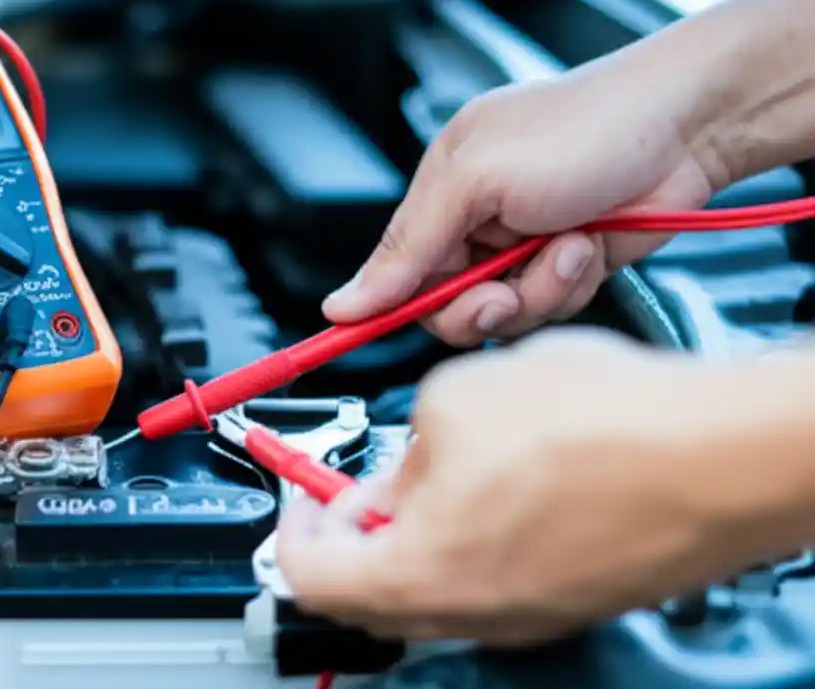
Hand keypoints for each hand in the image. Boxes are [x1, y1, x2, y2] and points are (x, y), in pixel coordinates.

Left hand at [273, 329, 766, 645]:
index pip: (310, 574)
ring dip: (416, 528)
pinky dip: (473, 536)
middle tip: (360, 480)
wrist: (719, 456)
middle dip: (353, 529)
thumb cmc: (602, 430)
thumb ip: (400, 442)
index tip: (302, 486)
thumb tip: (400, 464)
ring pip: (435, 583)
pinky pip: (493, 578)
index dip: (294, 522)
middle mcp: (470, 613)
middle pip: (369, 588)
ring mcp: (524, 616)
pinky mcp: (570, 598)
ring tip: (439, 463)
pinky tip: (500, 479)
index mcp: (420, 573)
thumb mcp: (452, 396)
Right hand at [324, 60, 726, 345]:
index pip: (396, 267)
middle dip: (479, 305)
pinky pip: (549, 309)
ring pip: (503, 315)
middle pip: (447, 305)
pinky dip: (571, 285)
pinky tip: (589, 245)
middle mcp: (479, 221)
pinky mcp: (568, 269)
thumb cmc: (586, 127)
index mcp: (444, 187)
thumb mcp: (476, 181)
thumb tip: (345, 298)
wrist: (687, 129)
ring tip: (567, 245)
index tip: (362, 336)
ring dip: (537, 290)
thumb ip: (408, 246)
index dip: (387, 303)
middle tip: (503, 288)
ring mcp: (525, 247)